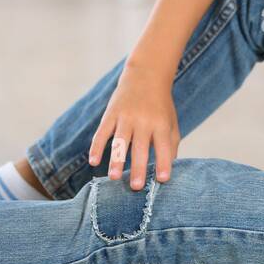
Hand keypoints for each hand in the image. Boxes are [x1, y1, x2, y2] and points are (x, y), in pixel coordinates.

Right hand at [89, 61, 180, 191]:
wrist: (146, 76)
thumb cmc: (161, 106)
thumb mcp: (170, 123)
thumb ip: (170, 146)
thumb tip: (166, 172)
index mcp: (161, 124)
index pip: (164, 147)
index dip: (164, 163)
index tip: (162, 180)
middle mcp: (144, 121)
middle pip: (141, 148)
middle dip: (138, 167)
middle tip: (135, 187)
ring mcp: (126, 117)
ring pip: (120, 141)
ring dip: (116, 160)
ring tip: (113, 178)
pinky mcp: (111, 114)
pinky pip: (102, 132)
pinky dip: (96, 147)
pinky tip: (93, 161)